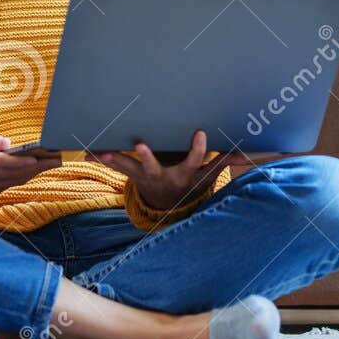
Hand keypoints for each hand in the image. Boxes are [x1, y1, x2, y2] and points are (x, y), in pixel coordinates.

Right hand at [0, 128, 60, 199]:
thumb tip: (7, 144)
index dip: (16, 161)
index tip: (35, 157)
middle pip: (8, 172)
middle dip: (33, 167)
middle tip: (54, 160)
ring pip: (10, 181)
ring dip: (33, 173)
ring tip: (51, 164)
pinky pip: (8, 186)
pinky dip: (24, 178)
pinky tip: (38, 170)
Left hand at [84, 129, 239, 213]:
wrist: (166, 205)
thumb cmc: (190, 185)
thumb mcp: (207, 178)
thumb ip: (224, 163)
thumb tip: (251, 154)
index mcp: (182, 175)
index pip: (193, 161)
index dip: (198, 149)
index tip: (200, 133)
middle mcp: (161, 176)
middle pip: (152, 165)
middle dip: (146, 156)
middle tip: (140, 143)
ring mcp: (143, 175)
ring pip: (128, 167)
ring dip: (115, 159)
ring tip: (104, 151)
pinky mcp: (130, 173)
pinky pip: (114, 166)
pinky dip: (101, 159)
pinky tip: (87, 152)